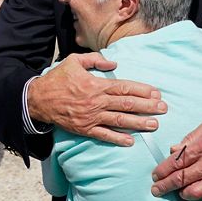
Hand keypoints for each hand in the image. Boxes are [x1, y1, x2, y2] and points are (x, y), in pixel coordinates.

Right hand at [26, 52, 163, 146]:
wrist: (38, 99)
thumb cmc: (57, 79)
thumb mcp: (74, 61)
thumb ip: (95, 60)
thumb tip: (114, 64)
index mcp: (95, 84)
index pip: (124, 88)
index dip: (142, 90)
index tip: (156, 93)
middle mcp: (96, 102)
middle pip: (126, 104)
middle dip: (147, 107)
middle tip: (163, 108)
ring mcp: (91, 117)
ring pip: (119, 121)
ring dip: (138, 123)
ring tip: (154, 125)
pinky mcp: (84, 129)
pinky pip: (104, 135)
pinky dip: (118, 138)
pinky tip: (131, 141)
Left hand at [150, 116, 201, 200]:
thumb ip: (190, 137)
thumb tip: (174, 149)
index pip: (176, 162)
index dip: (163, 171)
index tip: (155, 175)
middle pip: (181, 180)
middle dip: (165, 186)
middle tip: (156, 190)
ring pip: (195, 193)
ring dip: (182, 194)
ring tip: (178, 191)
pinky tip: (198, 191)